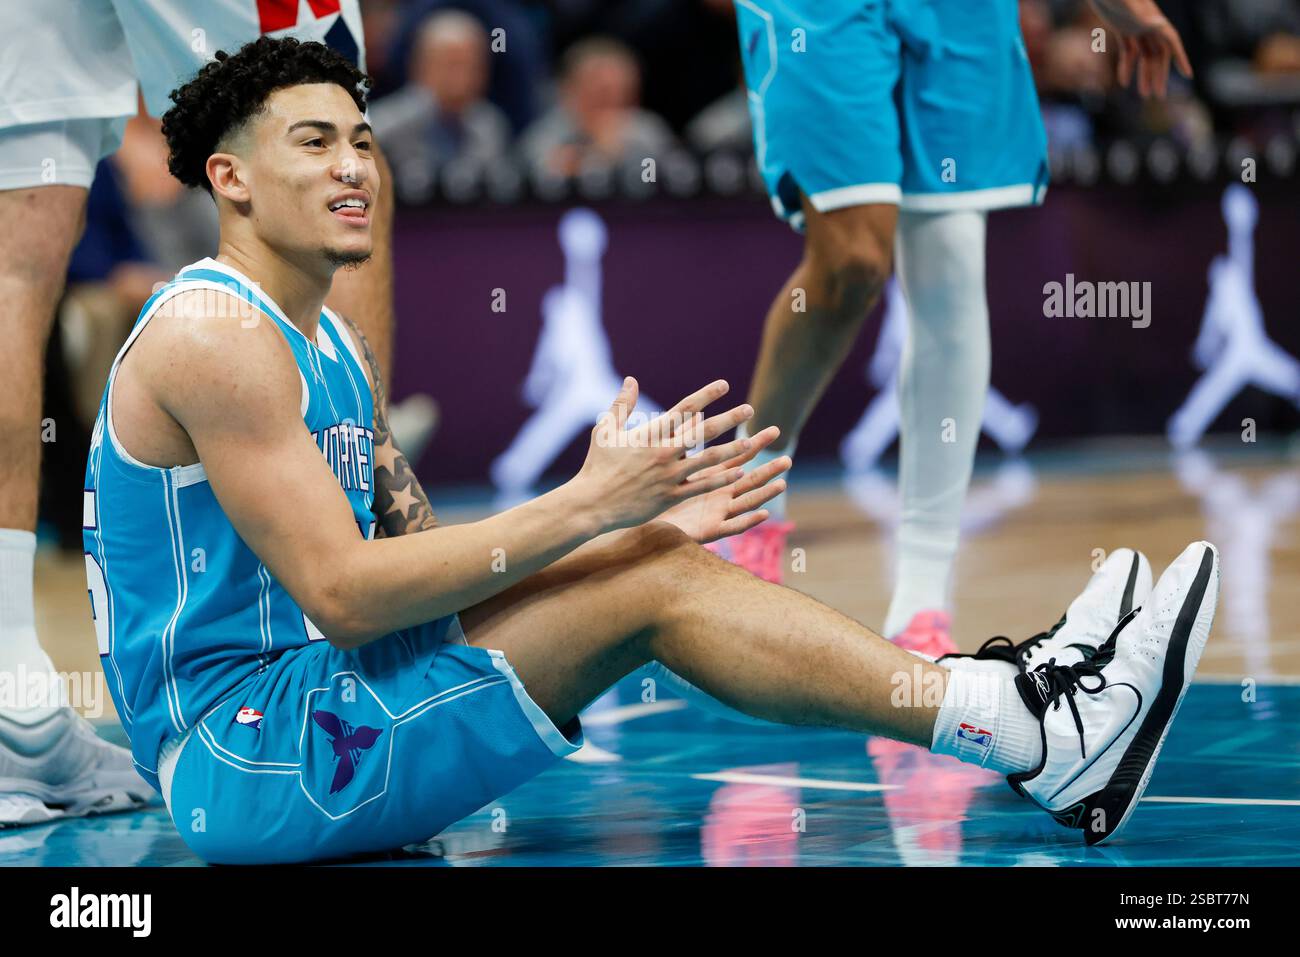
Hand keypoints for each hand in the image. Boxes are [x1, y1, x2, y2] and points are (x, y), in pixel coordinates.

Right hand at [574, 377, 758, 532]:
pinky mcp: (670, 497)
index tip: (724, 385)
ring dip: (731, 450)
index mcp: (650, 434)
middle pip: (703, 432)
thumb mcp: (605, 431)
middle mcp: (663, 453)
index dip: (706, 395)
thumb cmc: (597, 466)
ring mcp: (669, 476)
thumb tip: (630, 380)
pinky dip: (720, 479)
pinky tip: (737, 473)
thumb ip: (621, 405)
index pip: (684, 409)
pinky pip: (701, 487)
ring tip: (750, 442)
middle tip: (749, 409)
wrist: (591, 504)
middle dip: (728, 419)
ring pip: (708, 460)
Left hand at [657, 425, 790, 543]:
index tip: (774, 431)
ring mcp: (716, 512)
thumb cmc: (654, 493)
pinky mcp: (709, 530)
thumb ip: (683, 438)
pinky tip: (764, 514)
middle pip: (749, 479)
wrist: (644, 521)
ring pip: (746, 502)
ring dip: (765, 493)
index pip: (739, 457)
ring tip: (782, 483)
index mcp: (711, 476)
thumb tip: (691, 413)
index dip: (756, 445)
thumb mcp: (671, 462)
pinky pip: (733, 527)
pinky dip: (749, 521)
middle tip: (789, 458)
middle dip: (769, 469)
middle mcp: (719, 494)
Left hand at [1089, 0, 1192, 97]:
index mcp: (1153, 20)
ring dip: (1145, 74)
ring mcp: (1136, 26)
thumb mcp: (1127, 4)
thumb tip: (1158, 25)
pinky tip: (1123, 82)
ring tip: (1144, 95)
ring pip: (1144, 55)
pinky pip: (1128, 51)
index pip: (1171, 42)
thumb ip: (1142, 15)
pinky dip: (1127, 66)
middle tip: (1158, 96)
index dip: (1180, 58)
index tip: (1188, 75)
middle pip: (1158, 54)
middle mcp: (1148, 24)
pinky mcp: (1123, 28)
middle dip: (1159, 75)